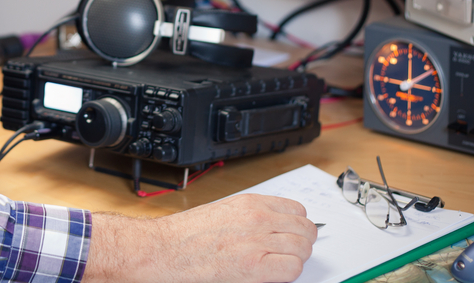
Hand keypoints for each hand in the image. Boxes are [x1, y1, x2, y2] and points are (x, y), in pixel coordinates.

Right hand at [84, 193, 315, 282]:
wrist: (168, 248)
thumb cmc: (189, 232)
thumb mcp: (226, 209)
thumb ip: (254, 214)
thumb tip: (277, 224)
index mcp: (252, 202)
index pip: (297, 210)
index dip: (298, 224)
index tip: (293, 232)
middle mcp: (258, 219)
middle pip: (305, 229)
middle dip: (302, 241)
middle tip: (292, 249)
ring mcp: (257, 242)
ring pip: (302, 249)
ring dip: (297, 257)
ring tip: (282, 262)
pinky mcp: (253, 267)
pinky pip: (292, 269)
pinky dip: (289, 273)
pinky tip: (275, 272)